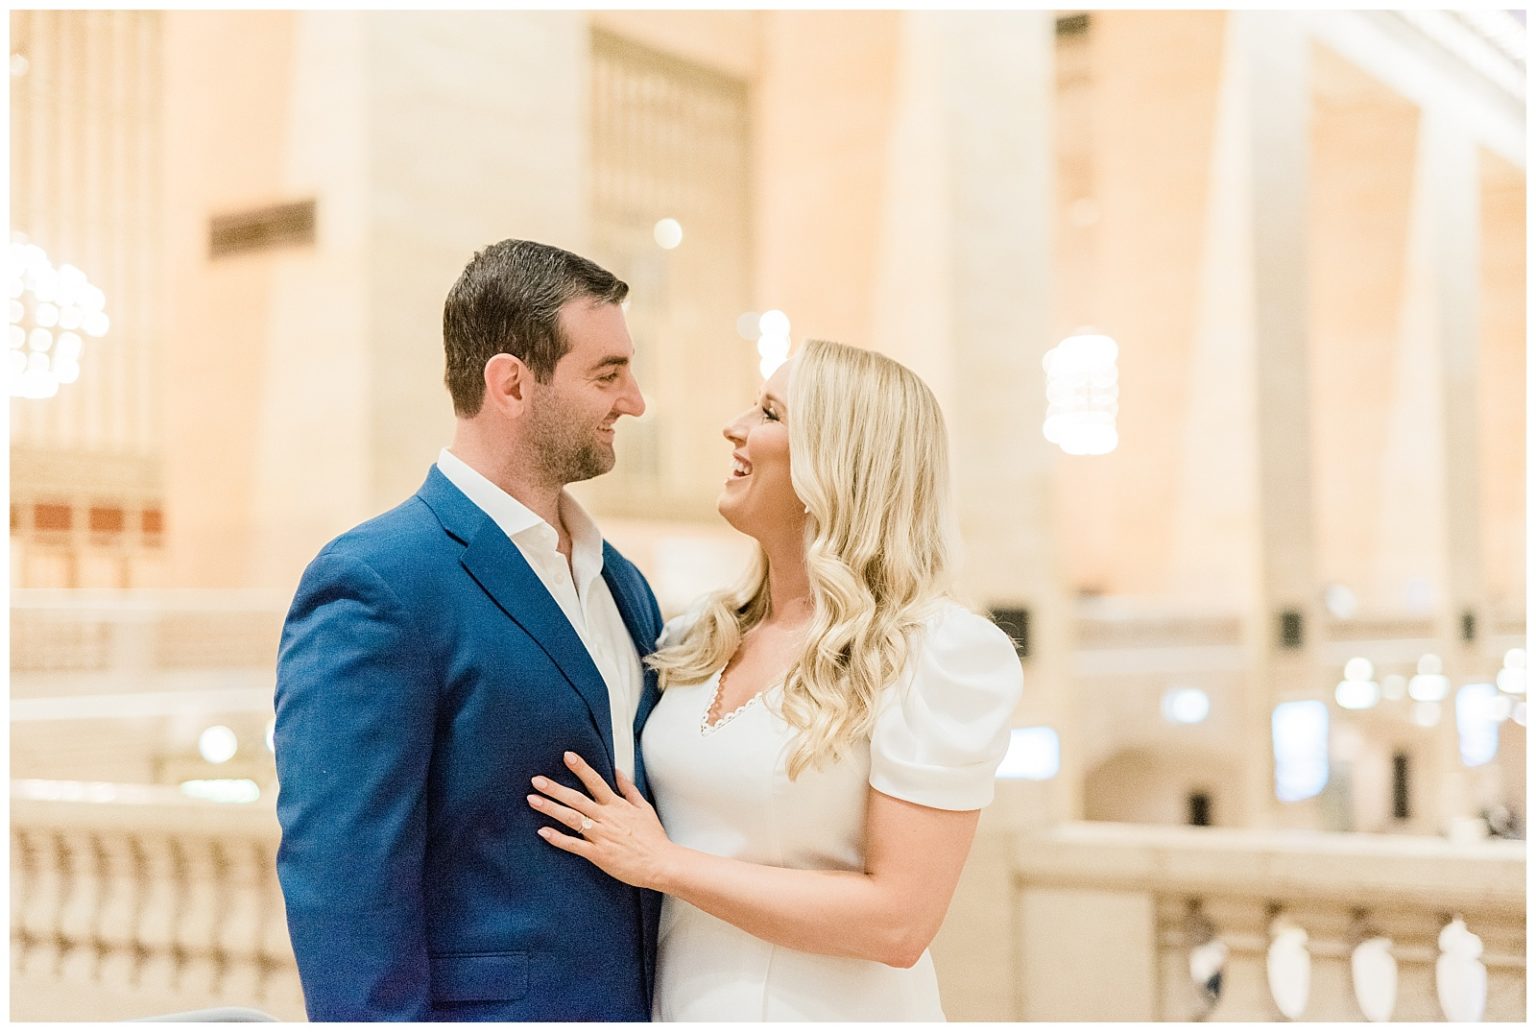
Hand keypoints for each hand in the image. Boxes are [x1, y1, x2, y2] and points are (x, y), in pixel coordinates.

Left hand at [529, 751, 676, 890]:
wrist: (661, 863)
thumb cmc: (654, 838)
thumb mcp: (644, 809)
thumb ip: (629, 790)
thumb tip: (618, 773)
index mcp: (617, 806)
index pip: (596, 781)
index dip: (581, 768)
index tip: (567, 756)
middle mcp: (606, 817)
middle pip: (576, 799)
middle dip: (555, 788)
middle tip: (536, 780)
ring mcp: (601, 836)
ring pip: (572, 818)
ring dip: (551, 808)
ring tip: (533, 800)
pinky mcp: (598, 854)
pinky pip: (574, 845)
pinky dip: (558, 838)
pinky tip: (543, 831)